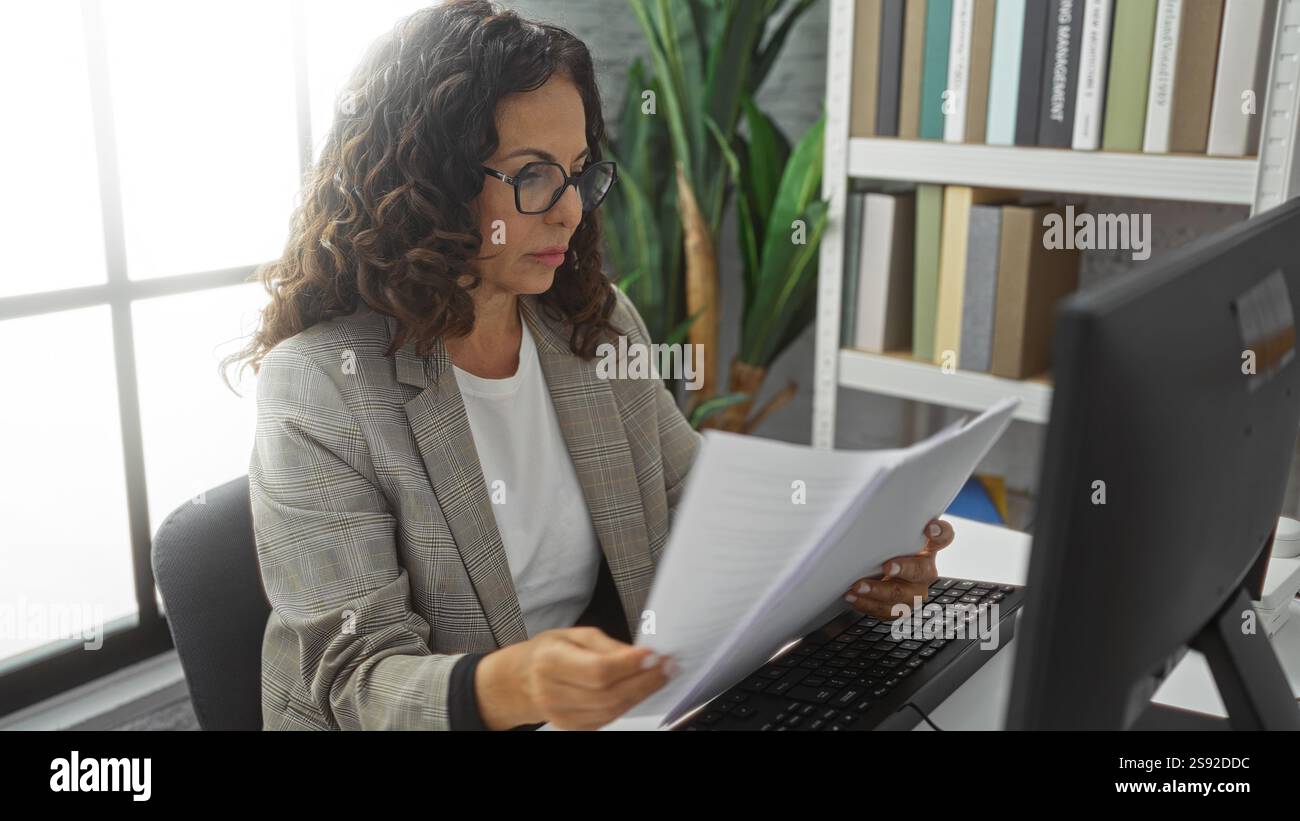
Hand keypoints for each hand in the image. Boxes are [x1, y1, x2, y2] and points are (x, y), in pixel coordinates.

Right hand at [474, 626, 675, 729]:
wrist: (521, 681)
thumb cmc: (548, 653)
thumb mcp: (573, 635)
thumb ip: (607, 645)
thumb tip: (640, 654)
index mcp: (551, 662)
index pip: (597, 670)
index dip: (630, 665)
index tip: (653, 654)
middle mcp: (553, 692)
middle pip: (609, 695)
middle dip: (644, 680)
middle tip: (667, 666)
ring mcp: (562, 715)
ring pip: (612, 710)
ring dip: (642, 693)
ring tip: (661, 676)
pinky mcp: (574, 728)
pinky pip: (609, 719)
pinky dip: (630, 704)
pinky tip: (642, 690)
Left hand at [841, 518, 954, 618]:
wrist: (875, 571)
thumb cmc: (884, 548)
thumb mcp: (888, 534)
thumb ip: (887, 522)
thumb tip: (867, 504)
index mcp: (927, 548)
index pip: (943, 537)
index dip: (940, 533)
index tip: (930, 527)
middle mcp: (925, 571)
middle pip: (921, 571)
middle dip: (904, 569)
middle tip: (887, 567)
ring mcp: (913, 592)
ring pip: (901, 595)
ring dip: (878, 592)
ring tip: (857, 587)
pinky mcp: (899, 608)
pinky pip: (886, 610)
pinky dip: (867, 604)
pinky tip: (853, 597)